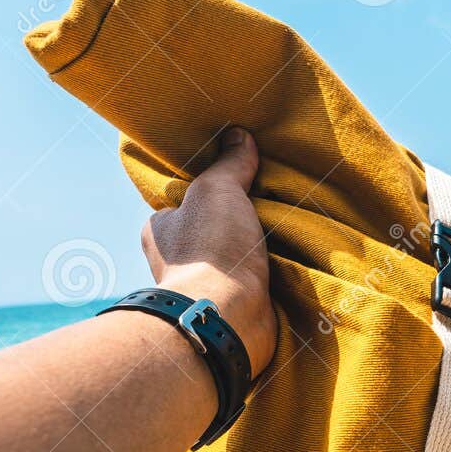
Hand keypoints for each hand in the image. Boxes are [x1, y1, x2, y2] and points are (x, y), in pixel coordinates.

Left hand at [141, 125, 275, 374]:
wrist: (227, 317)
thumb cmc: (210, 250)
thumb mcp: (218, 190)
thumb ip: (229, 163)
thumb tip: (237, 134)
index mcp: (160, 231)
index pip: (182, 203)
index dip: (209, 191)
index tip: (237, 182)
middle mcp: (176, 261)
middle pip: (210, 231)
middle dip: (236, 222)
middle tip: (269, 204)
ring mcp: (205, 288)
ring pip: (233, 259)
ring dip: (257, 250)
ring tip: (287, 231)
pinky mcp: (232, 310)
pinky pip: (253, 285)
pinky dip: (269, 277)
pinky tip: (290, 263)